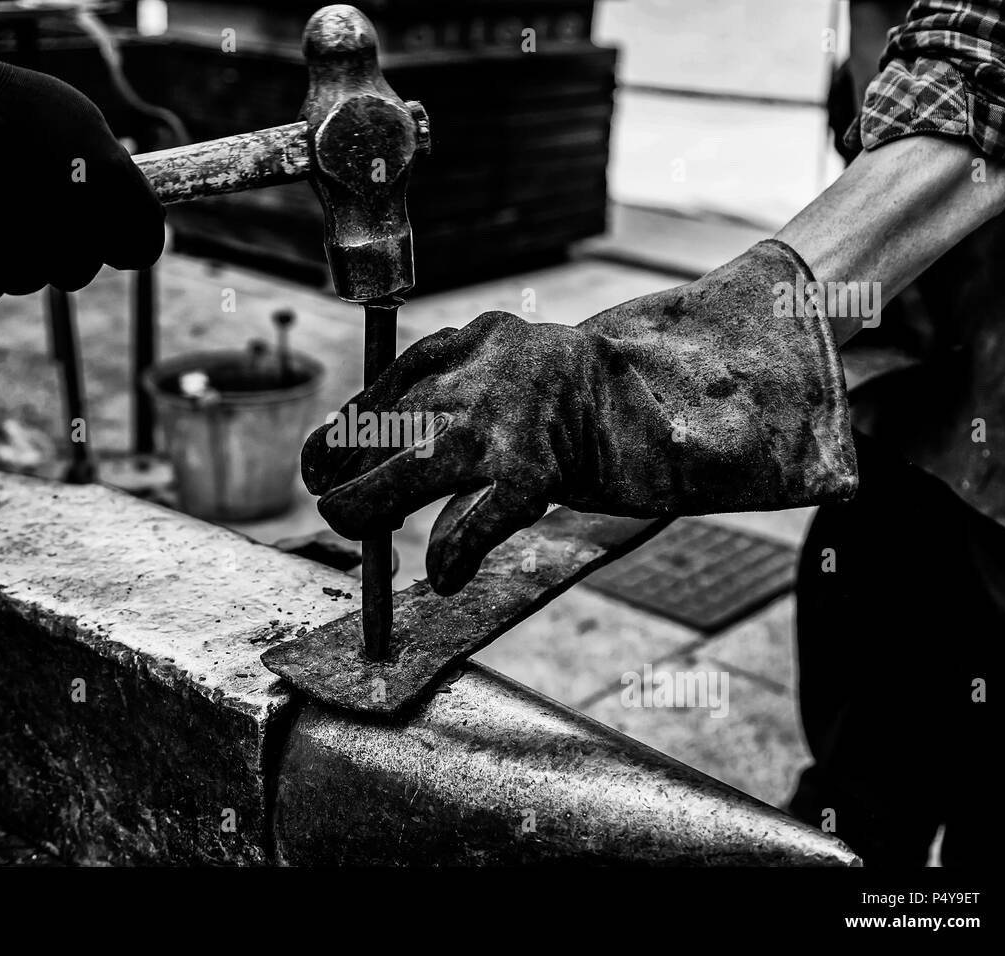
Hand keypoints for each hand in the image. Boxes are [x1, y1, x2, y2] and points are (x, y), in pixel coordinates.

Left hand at [303, 240, 857, 594]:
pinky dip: (451, 552)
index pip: (386, 385)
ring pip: (412, 467)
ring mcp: (511, 417)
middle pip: (386, 425)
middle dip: (344, 470)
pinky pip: (472, 520)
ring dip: (370, 506)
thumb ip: (455, 403)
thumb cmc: (589, 403)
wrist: (680, 406)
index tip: (324, 461)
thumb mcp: (515, 381)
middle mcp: (486, 368)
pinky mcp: (539, 469)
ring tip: (356, 532)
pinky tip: (444, 575)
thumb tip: (376, 460)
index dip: (346, 429)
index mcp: (477, 338)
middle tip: (333, 506)